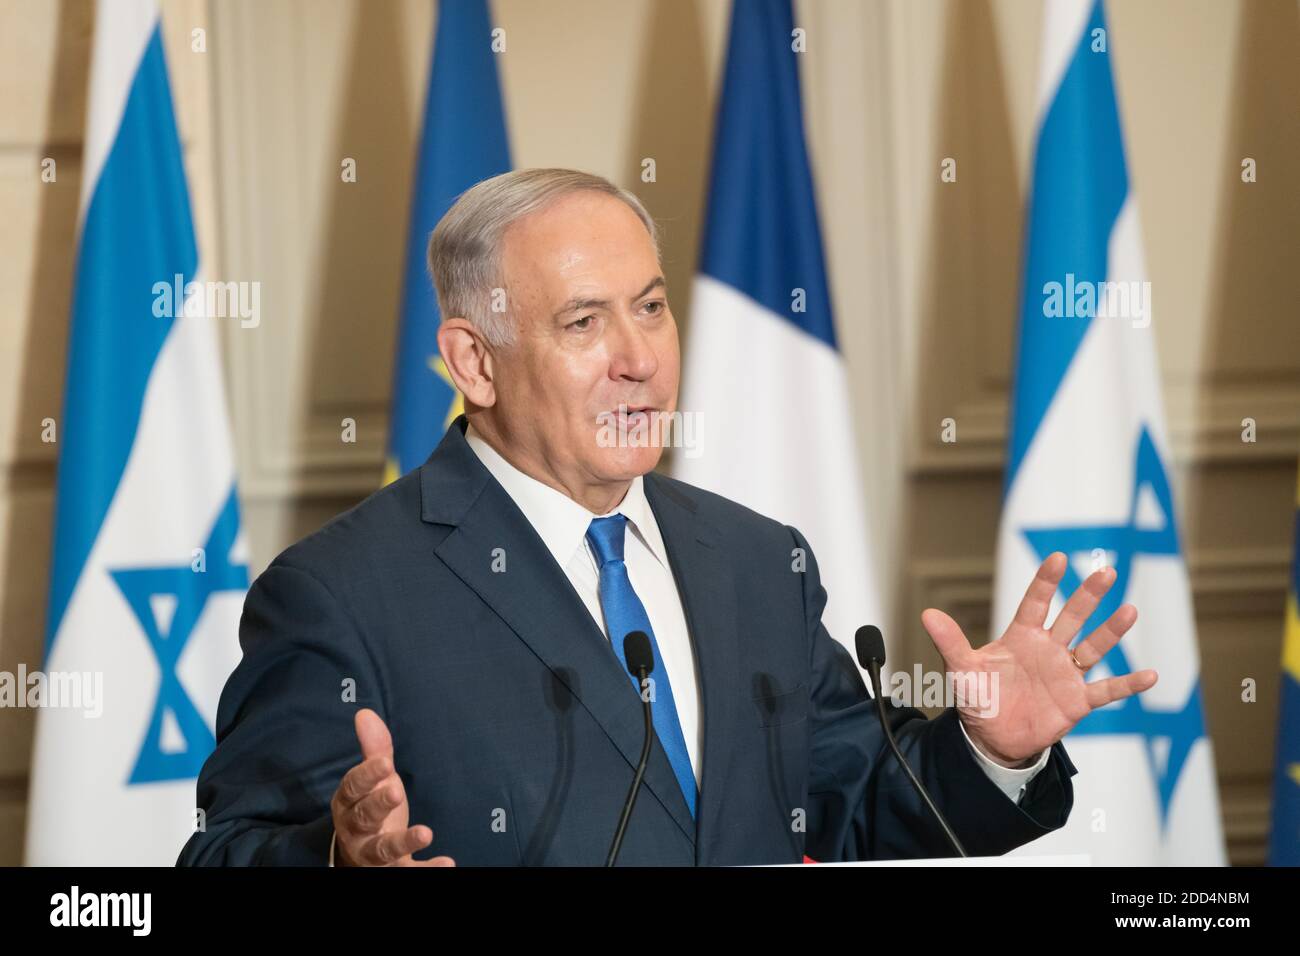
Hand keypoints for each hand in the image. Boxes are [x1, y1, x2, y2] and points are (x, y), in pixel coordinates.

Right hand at [330, 708, 454, 866]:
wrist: (360, 857)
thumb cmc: (371, 808)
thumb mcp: (373, 780)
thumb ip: (373, 750)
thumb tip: (364, 713)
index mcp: (349, 802)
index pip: (353, 787)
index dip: (367, 776)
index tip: (384, 764)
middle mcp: (355, 830)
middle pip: (364, 817)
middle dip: (378, 804)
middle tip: (396, 792)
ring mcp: (372, 854)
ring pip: (382, 850)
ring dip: (403, 842)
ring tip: (426, 833)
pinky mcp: (391, 871)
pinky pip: (408, 872)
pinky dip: (427, 870)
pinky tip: (448, 863)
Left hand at [921, 552, 1156, 766]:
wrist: (992, 737)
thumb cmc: (978, 698)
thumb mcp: (961, 670)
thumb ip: (950, 642)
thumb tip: (927, 614)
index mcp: (1021, 637)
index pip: (1035, 603)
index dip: (1046, 582)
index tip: (1059, 557)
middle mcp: (1048, 649)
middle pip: (1072, 617)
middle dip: (1088, 595)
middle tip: (1106, 571)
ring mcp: (1065, 673)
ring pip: (1094, 646)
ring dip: (1112, 631)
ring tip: (1130, 610)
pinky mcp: (1078, 701)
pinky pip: (1107, 690)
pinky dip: (1128, 684)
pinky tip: (1151, 674)